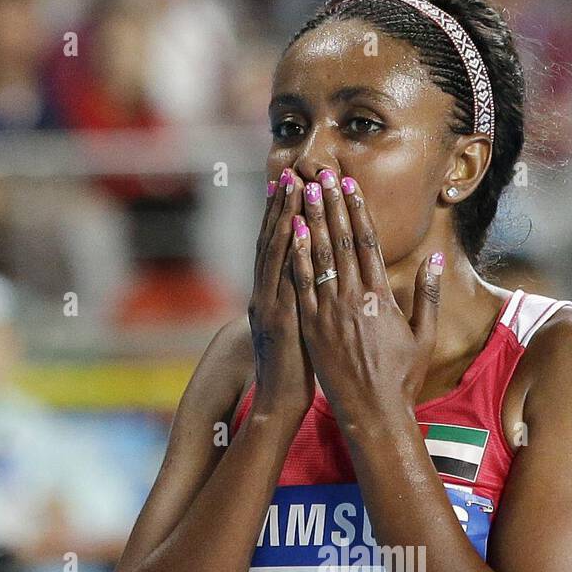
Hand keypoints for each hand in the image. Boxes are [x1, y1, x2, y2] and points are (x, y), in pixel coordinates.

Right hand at [247, 168, 315, 424]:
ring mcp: (270, 305)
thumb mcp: (292, 329)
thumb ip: (295, 302)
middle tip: (290, 170)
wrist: (280, 401)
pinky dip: (285, 251)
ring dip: (282, 217)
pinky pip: (283, 279)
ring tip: (292, 186)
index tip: (291, 183)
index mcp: (273, 296)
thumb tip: (305, 280)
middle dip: (282, 205)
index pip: (277, 247)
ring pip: (274, 253)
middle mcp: (266, 294)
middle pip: (273, 241)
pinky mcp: (279, 320)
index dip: (282, 214)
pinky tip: (291, 227)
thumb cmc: (294, 369)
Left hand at [288, 171, 443, 428]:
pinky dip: (297, 257)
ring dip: (311, 220)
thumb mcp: (424, 337)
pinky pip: (302, 286)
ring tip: (303, 191)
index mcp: (382, 297)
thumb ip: (428, 296)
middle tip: (321, 173)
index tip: (349, 185)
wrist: (374, 413)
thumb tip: (433, 260)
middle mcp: (355, 299)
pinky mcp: (311, 328)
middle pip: (341, 241)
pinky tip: (292, 233)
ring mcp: (330, 313)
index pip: (368, 243)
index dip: (358, 210)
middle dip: (330, 204)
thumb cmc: (402, 378)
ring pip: (319, 257)